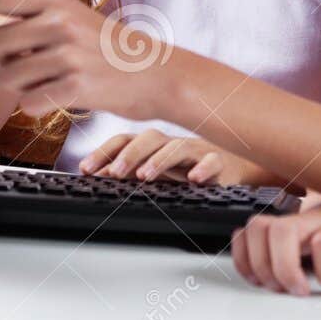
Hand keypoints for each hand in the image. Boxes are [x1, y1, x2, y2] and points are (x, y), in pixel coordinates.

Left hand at [0, 0, 170, 122]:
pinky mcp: (76, 85)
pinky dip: (38, 107)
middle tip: (29, 67)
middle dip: (1, 62)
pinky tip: (62, 98)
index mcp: (57, 3)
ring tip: (50, 82)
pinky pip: (29, 103)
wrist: (161, 74)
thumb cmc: (113, 52)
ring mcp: (68, 54)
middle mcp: (59, 23)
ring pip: (7, 77)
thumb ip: (38, 24)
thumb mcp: (78, 21)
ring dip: (19, 87)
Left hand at [81, 130, 279, 185]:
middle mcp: (173, 143)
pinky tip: (194, 179)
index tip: (85, 170)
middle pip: (148, 138)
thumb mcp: (155, 173)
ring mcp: (197, 150)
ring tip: (145, 177)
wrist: (236, 168)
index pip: (124, 140)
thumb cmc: (189, 170)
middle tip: (113, 173)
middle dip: (128, 155)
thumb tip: (92, 180)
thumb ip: (128, 174)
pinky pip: (214, 161)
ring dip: (159, 160)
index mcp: (153, 145)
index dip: (103, 153)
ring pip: (177, 147)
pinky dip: (204, 168)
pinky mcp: (221, 162)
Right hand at [231, 204, 320, 296]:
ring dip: (259, 263)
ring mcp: (287, 221)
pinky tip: (257, 276)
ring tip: (276, 286)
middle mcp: (309, 219)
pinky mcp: (270, 228)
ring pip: (256, 228)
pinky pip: (243, 234)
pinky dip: (242, 258)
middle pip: (281, 231)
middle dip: (283, 268)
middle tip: (297, 291)